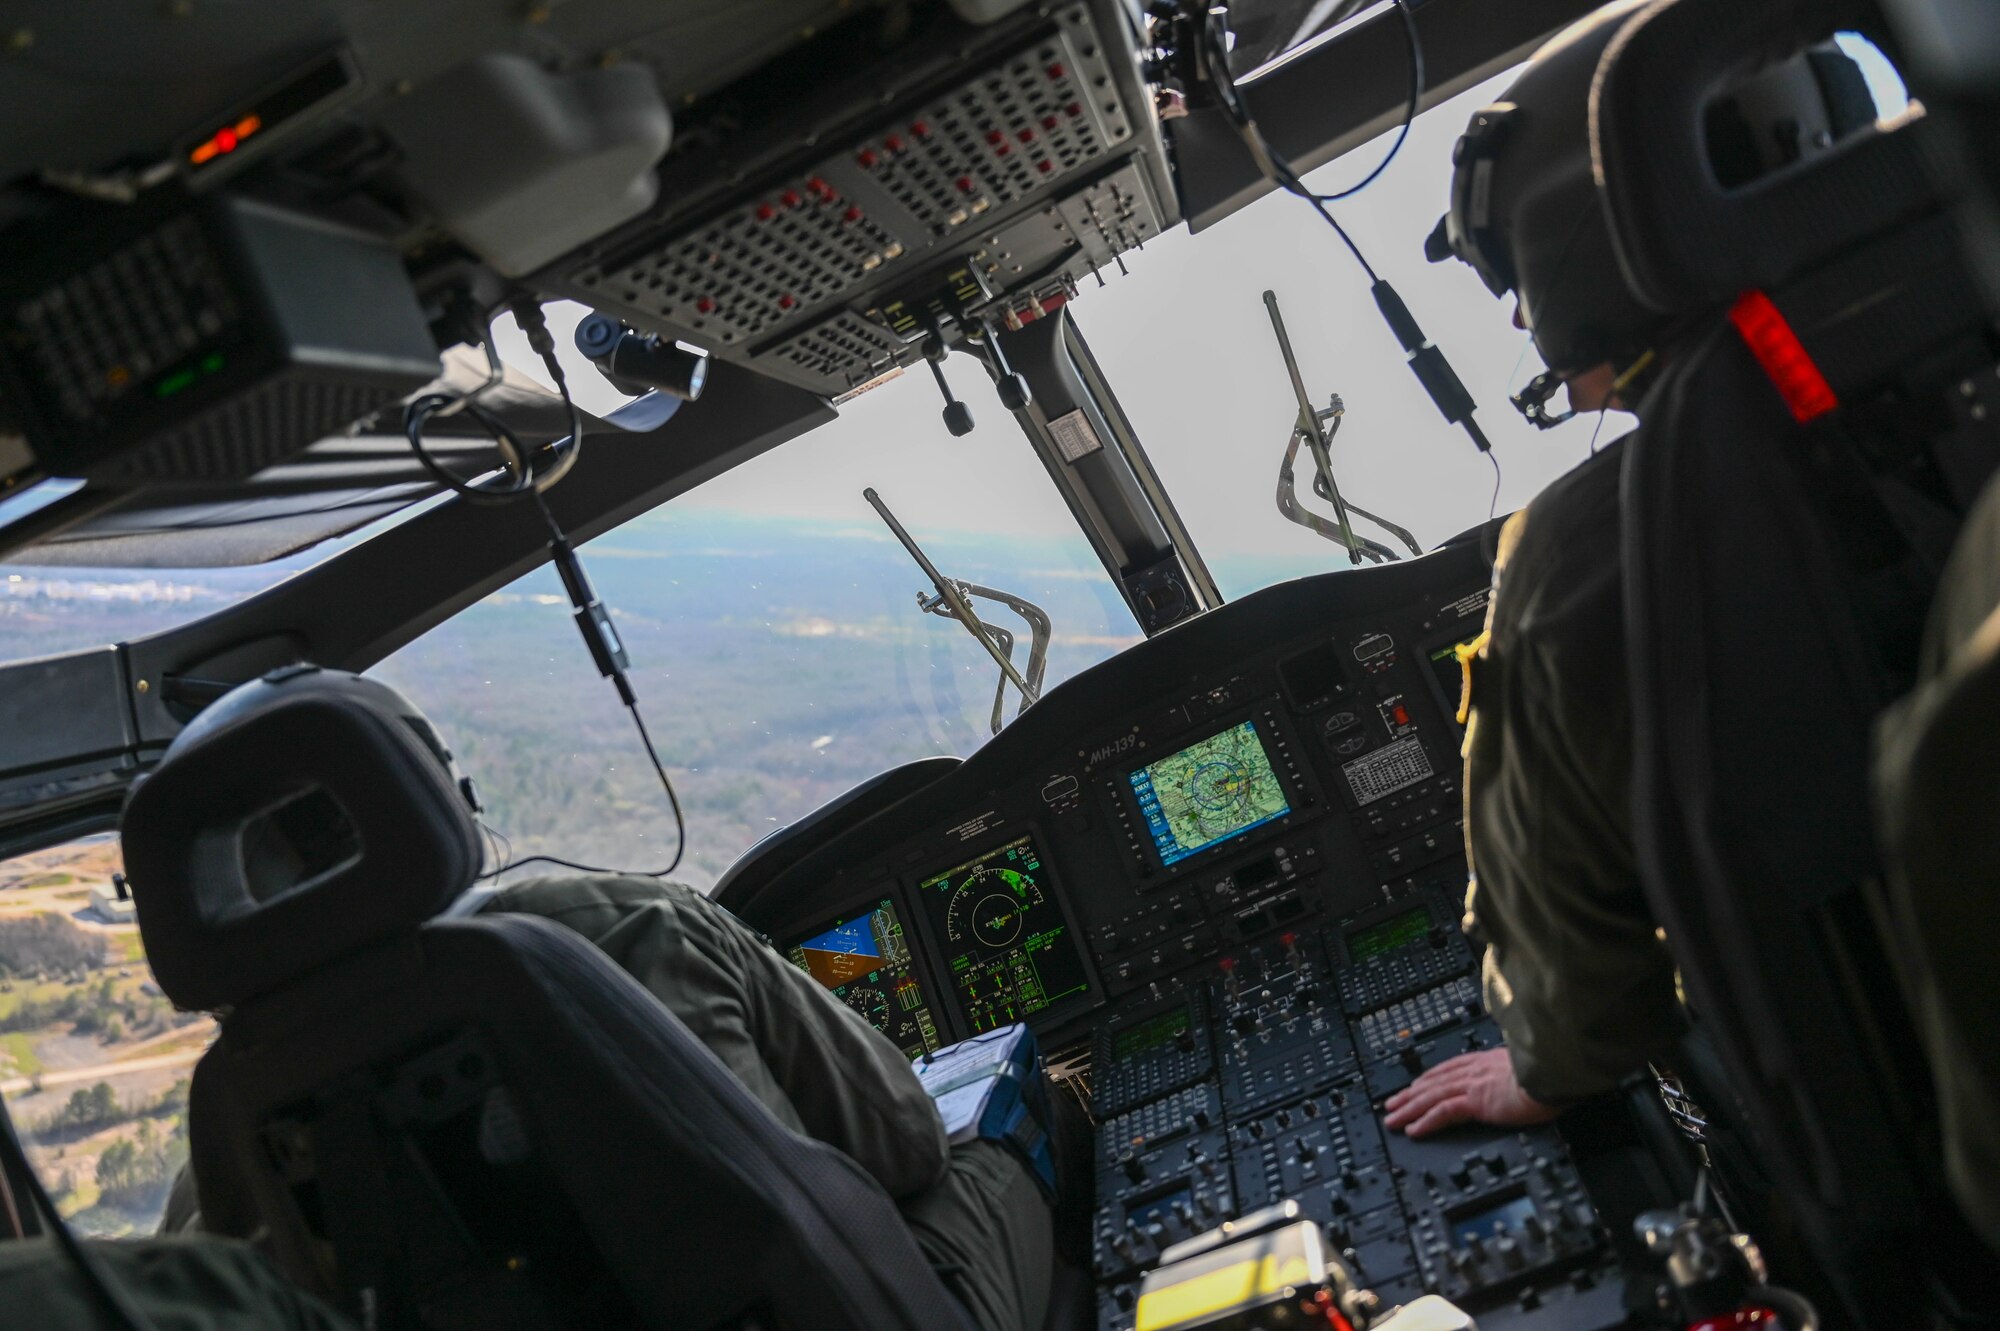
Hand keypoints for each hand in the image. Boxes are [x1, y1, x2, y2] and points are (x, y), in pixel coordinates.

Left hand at [1382, 1048, 1558, 1137]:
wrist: (1556, 1071)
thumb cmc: (1551, 1072)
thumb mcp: (1529, 1067)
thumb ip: (1516, 1072)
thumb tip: (1519, 1079)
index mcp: (1488, 1060)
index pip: (1450, 1068)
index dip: (1429, 1077)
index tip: (1416, 1084)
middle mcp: (1476, 1069)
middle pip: (1433, 1082)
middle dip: (1410, 1094)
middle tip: (1392, 1103)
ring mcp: (1474, 1085)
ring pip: (1431, 1097)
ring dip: (1408, 1109)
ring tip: (1392, 1119)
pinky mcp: (1477, 1101)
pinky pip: (1443, 1112)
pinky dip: (1426, 1121)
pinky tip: (1413, 1129)